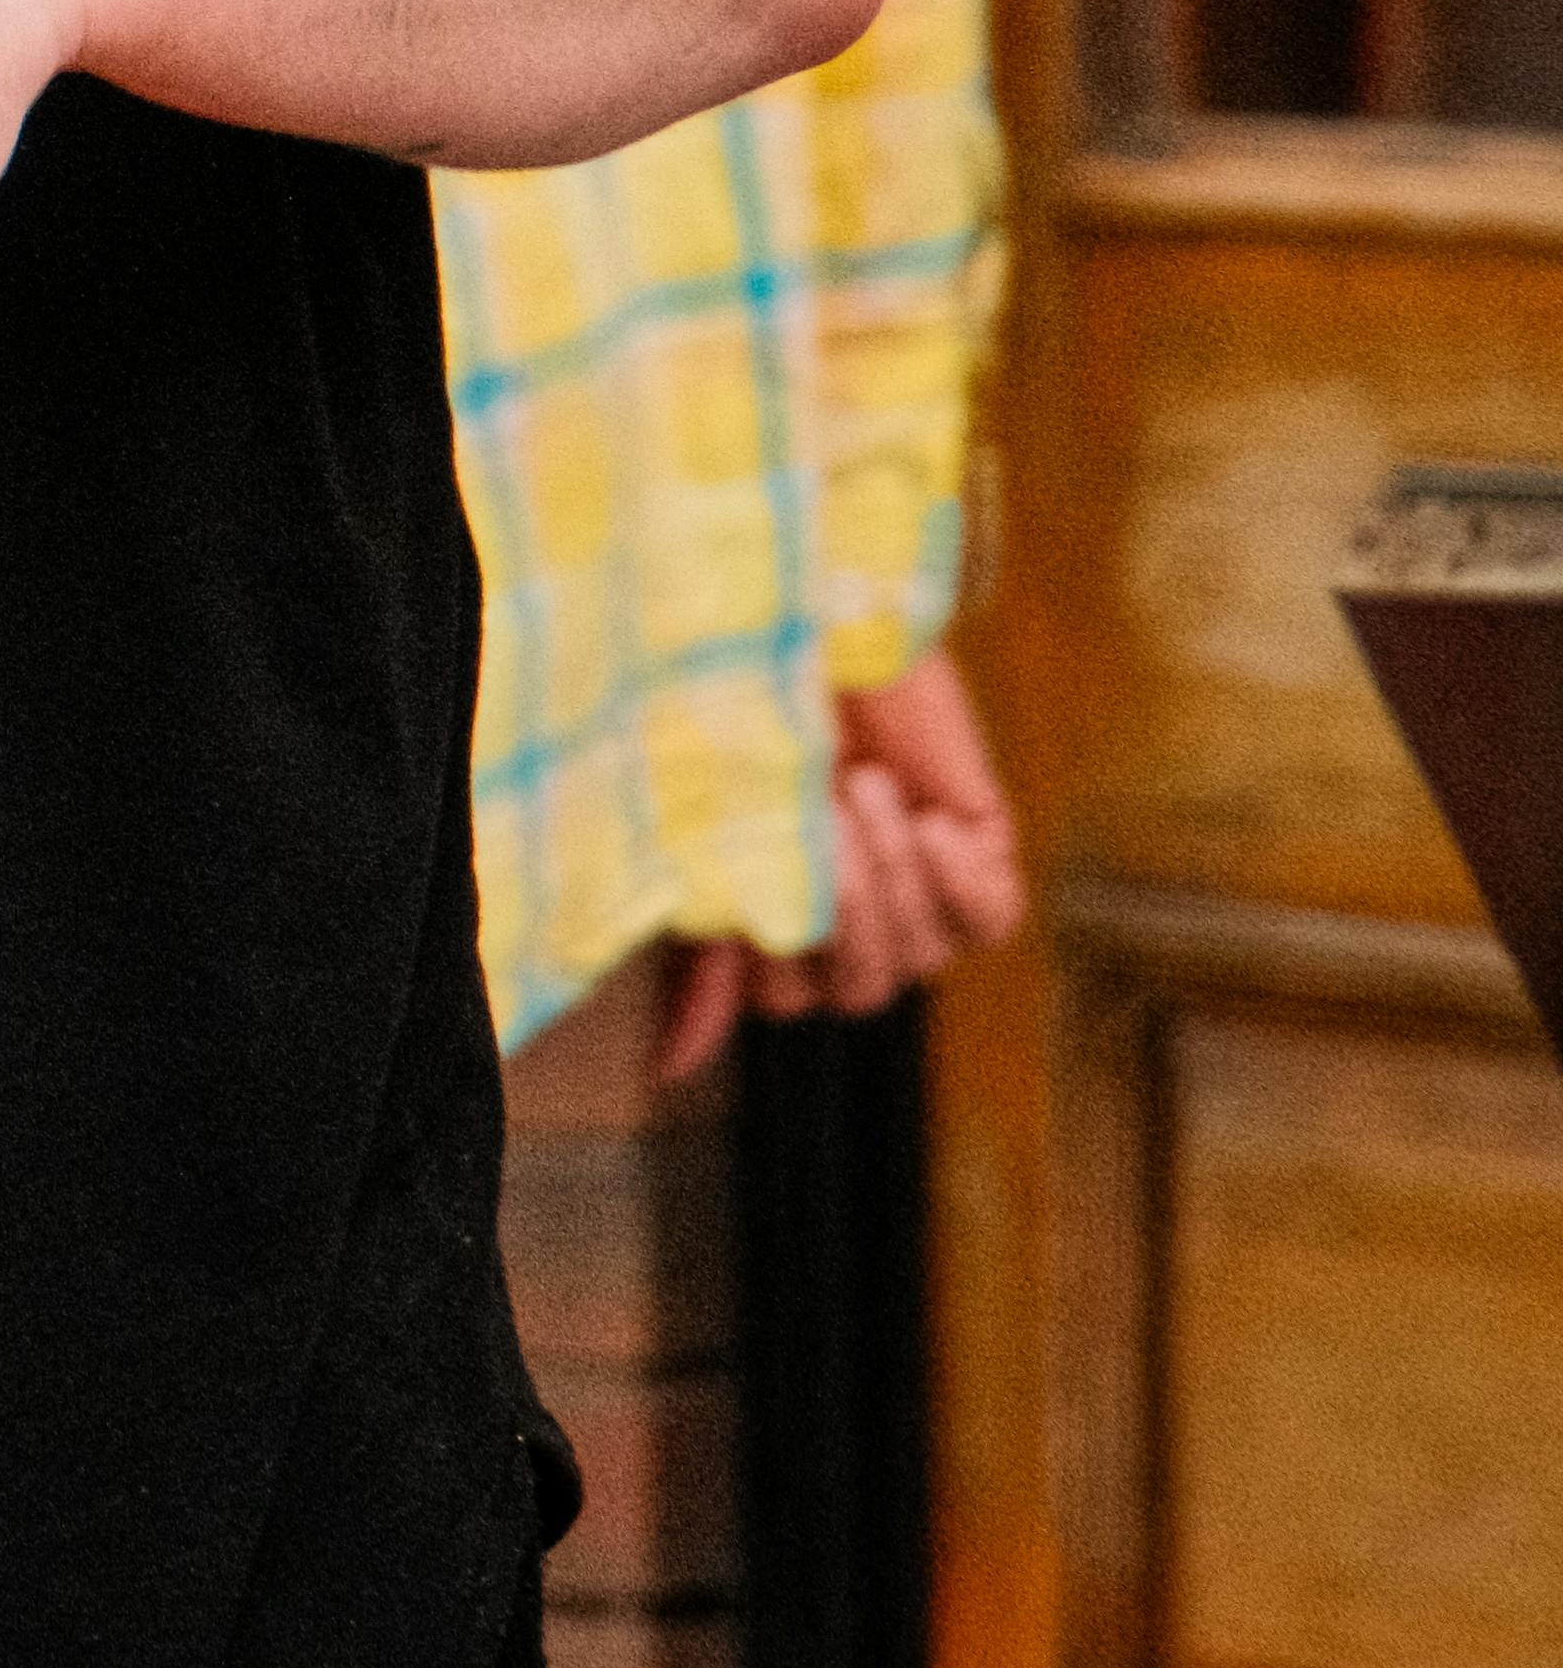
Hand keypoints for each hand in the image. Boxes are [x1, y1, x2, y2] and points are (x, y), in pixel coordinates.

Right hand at [652, 647, 1027, 1080]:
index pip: (785, 999)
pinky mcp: (979, 845)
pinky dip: (956, 881)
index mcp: (776, 914)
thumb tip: (678, 1068)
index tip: (753, 858)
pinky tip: (928, 821)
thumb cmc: (736, 700)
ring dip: (890, 878)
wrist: (813, 599)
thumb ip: (702, 947)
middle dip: (840, 912)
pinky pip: (990, 920)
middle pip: (859, 990)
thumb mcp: (701, 825)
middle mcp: (851, 914)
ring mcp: (918, 883)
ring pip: (921, 958)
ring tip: (862, 786)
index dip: (774, 952)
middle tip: (816, 813)